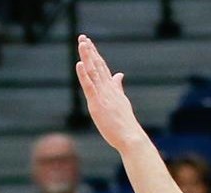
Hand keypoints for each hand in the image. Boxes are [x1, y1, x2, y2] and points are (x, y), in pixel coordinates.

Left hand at [75, 35, 151, 155]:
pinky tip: (79, 64)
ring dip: (87, 56)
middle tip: (82, 37)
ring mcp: (102, 95)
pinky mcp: (97, 104)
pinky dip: (84, 75)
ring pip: (93, 72)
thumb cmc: (125, 123)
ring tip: (82, 43)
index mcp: (112, 88)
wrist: (130, 136)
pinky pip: (89, 86)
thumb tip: (119, 74)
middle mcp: (107, 88)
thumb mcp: (121, 100)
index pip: (102, 67)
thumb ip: (118, 87)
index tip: (89, 43)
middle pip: (97, 65)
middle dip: (90, 51)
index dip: (95, 54)